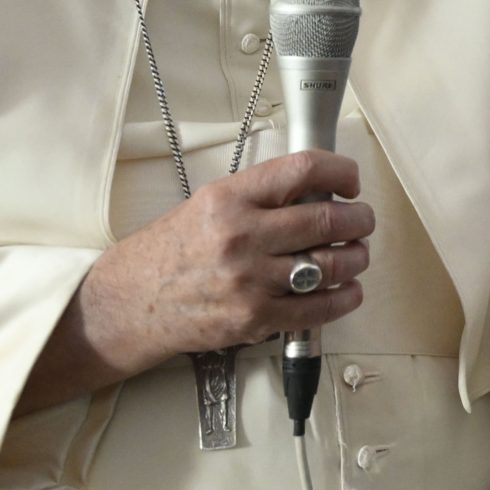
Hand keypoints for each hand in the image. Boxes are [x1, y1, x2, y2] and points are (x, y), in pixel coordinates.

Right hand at [22, 150, 373, 411]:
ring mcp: (249, 281)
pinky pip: (318, 309)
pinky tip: (349, 290)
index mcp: (229, 199)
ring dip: (356, 258)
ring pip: (331, 265)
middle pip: (328, 219)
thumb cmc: (167, 253)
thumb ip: (258, 197)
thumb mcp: (206, 205)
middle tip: (363, 221)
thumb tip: (317, 189)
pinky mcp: (254, 319)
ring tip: (356, 254)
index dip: (341, 171)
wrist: (127, 304)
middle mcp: (241, 236)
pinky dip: (344, 299)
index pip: (303, 170)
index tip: (351, 180)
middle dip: (359, 219)